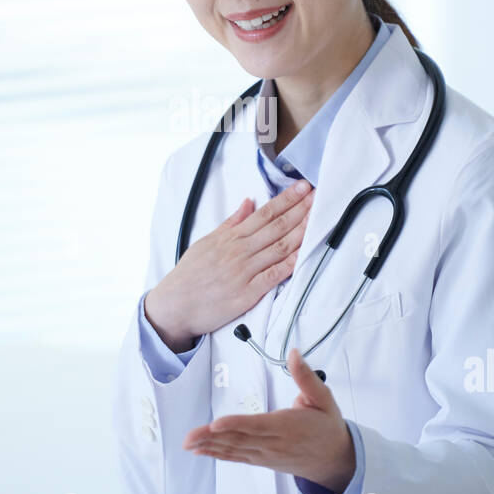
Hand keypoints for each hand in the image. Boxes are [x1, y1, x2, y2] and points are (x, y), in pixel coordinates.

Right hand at [144, 181, 314, 350]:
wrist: (175, 305)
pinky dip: (291, 263)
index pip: (264, 213)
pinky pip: (274, 275)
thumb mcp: (206, 242)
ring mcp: (244, 271)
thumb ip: (230, 223)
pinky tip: (306, 252)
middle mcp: (239, 251)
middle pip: (277, 226)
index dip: (286, 199)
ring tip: (318, 218)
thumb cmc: (190, 275)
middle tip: (319, 196)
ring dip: (302, 231)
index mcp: (230, 237)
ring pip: (279, 247)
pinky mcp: (247, 293)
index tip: (303, 187)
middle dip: (300, 210)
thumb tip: (248, 203)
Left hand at [183, 347, 356, 493]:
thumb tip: (293, 352)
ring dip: (210, 447)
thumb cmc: (328, 426)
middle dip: (212, 437)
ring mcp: (266, 455)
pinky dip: (219, 455)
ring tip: (189, 443)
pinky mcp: (262, 460)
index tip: (216, 423)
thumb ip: (306, 376)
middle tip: (189, 436)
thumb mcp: (323, 398)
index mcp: (288, 426)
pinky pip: (237, 457)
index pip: (258, 425)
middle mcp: (274, 443)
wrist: (335, 460)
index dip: (236, 424)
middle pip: (240, 439)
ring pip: (235, 449)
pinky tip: (202, 451)